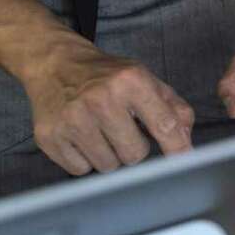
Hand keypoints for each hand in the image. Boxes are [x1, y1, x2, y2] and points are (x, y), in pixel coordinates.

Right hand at [21, 42, 193, 175]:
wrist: (55, 64)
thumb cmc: (105, 75)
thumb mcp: (144, 79)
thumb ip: (172, 107)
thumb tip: (185, 140)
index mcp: (130, 81)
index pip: (163, 124)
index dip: (177, 146)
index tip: (184, 160)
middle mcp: (101, 99)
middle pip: (135, 154)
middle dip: (133, 147)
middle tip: (122, 129)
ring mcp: (73, 119)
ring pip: (108, 166)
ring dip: (108, 155)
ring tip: (100, 131)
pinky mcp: (49, 136)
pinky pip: (80, 170)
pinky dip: (84, 159)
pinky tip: (80, 136)